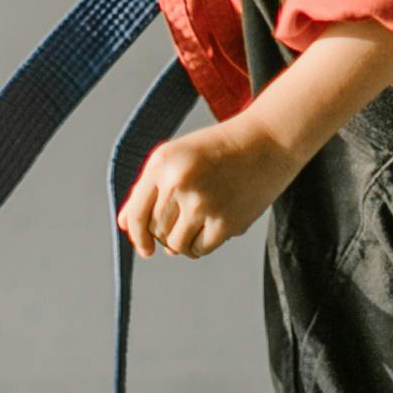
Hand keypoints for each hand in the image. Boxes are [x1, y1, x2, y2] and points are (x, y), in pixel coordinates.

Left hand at [116, 120, 305, 259]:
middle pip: (156, 231)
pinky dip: (201, 245)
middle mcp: (179, 182)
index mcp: (162, 163)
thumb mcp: (176, 157)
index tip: (145, 249)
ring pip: (175, 245)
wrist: (266, 143)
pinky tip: (212, 227)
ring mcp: (202, 203)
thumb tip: (125, 226)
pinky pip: (199, 249)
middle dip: (165, 234)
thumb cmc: (218, 150)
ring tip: (198, 224)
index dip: (137, 235)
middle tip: (186, 221)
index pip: (137, 212)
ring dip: (182, 242)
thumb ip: (147, 189)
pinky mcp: (225, 222)